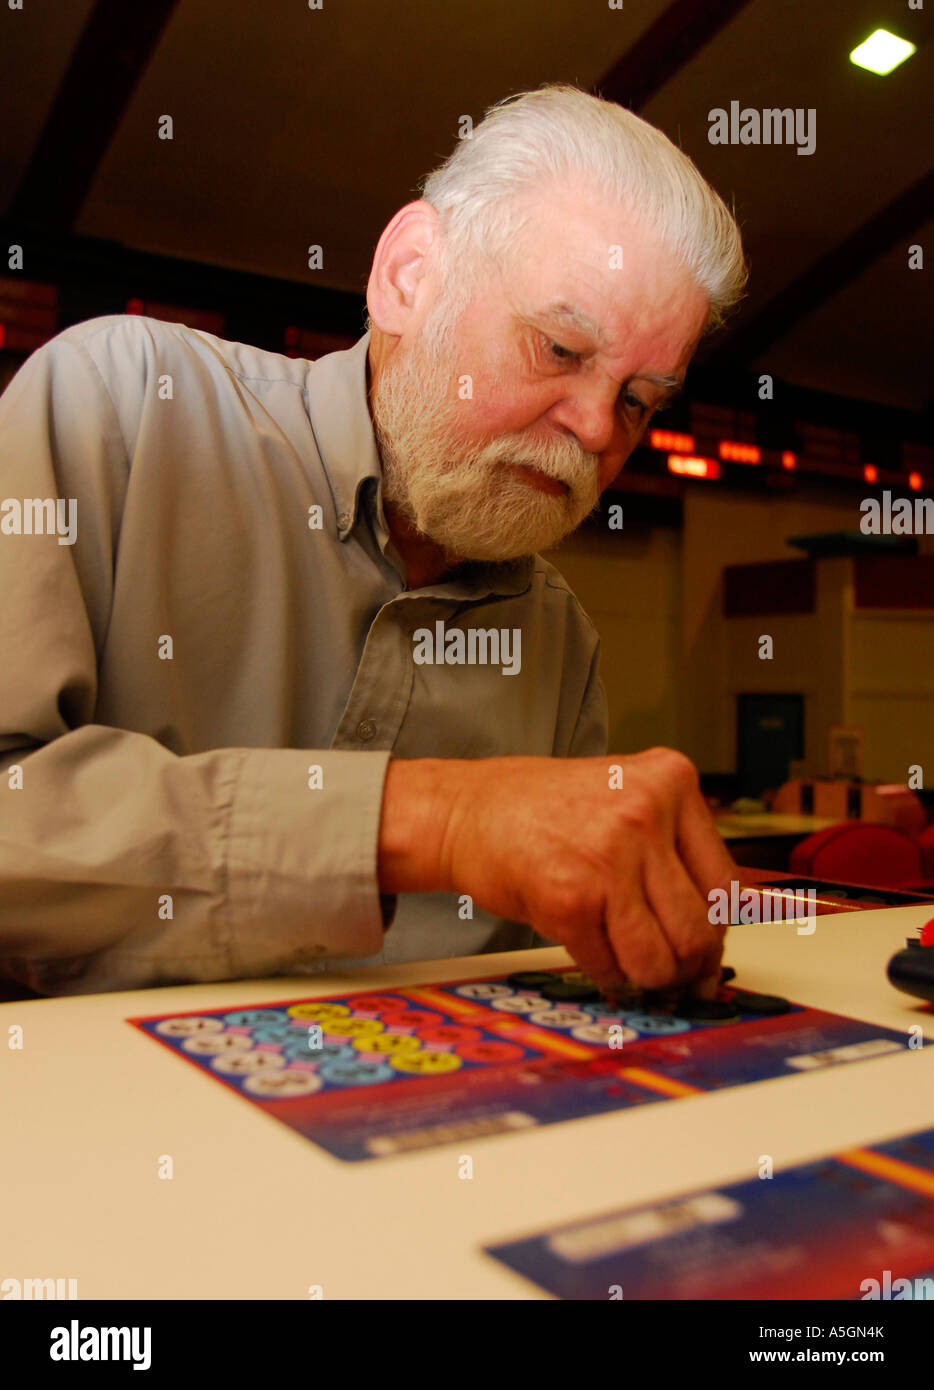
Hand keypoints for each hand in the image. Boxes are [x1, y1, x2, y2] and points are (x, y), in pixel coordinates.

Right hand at [379, 750, 737, 994]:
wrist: (465, 810)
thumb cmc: (542, 811)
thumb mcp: (624, 799)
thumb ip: (672, 848)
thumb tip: (714, 933)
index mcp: (671, 780)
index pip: (726, 884)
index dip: (717, 933)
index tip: (708, 955)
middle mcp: (646, 812)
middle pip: (699, 928)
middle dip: (686, 967)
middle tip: (671, 976)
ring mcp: (609, 855)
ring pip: (659, 957)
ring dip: (645, 976)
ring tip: (628, 965)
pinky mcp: (571, 897)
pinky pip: (610, 965)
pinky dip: (605, 974)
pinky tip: (591, 951)